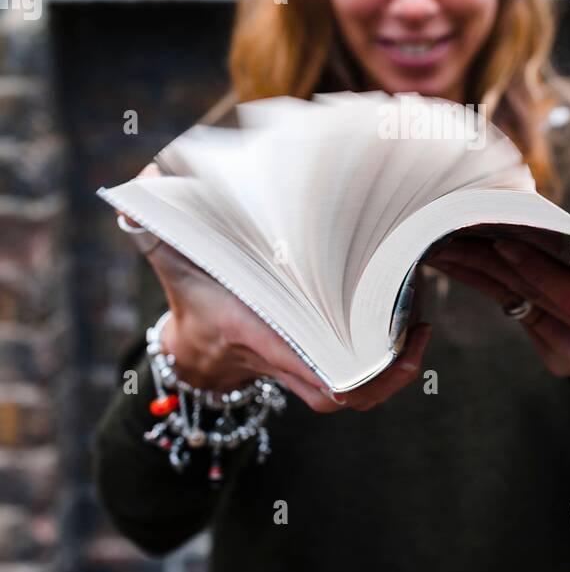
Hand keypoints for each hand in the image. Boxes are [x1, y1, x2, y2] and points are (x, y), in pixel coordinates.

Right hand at [119, 164, 432, 413]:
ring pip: (359, 395)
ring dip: (395, 370)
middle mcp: (285, 362)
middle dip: (385, 372)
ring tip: (420, 325)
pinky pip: (362, 381)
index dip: (346, 370)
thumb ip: (157, 218)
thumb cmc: (192, 293)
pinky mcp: (325, 366)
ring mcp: (307, 370)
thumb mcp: (171, 253)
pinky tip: (411, 324)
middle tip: (417, 325)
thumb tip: (146, 176)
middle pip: (342, 395)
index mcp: (255, 336)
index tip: (379, 346)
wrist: (194, 349)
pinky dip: (390, 364)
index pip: (304, 369)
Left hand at [424, 234, 569, 380]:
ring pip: (522, 308)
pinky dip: (493, 291)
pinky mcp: (558, 362)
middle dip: (494, 264)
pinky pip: (520, 319)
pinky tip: (464, 269)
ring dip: (480, 276)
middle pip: (541, 299)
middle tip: (455, 234)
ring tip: (446, 248)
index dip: (538, 271)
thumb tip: (531, 232)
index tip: (503, 242)